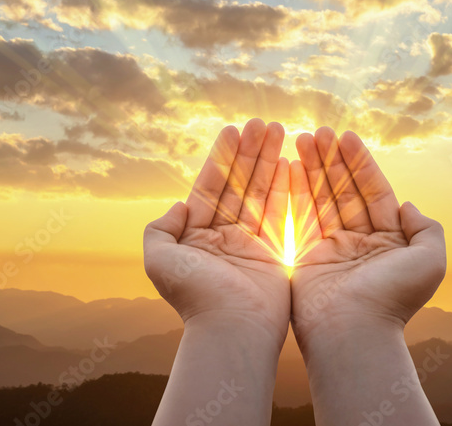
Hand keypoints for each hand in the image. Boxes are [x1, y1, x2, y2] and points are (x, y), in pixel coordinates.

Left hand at [143, 118, 290, 344]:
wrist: (231, 329)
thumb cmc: (194, 296)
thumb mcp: (159, 259)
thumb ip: (160, 229)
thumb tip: (178, 206)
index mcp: (195, 235)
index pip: (211, 185)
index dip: (223, 157)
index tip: (234, 129)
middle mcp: (221, 236)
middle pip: (238, 183)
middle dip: (250, 152)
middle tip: (263, 122)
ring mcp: (248, 244)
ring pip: (260, 193)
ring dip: (269, 161)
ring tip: (279, 131)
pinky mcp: (272, 254)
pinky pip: (280, 213)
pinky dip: (286, 187)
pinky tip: (292, 163)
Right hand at [288, 127, 445, 345]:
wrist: (353, 332)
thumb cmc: (393, 298)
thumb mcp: (430, 261)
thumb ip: (427, 229)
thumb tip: (407, 205)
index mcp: (390, 241)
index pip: (374, 191)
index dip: (361, 163)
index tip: (346, 136)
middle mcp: (362, 242)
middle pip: (345, 190)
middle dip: (332, 160)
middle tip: (317, 131)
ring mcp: (334, 250)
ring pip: (322, 199)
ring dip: (312, 168)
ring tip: (301, 138)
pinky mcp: (308, 258)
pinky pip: (302, 217)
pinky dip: (295, 191)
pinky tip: (287, 166)